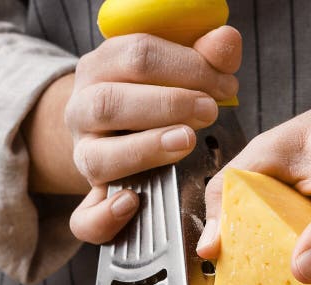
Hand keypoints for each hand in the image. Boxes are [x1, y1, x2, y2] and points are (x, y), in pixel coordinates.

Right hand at [64, 26, 240, 243]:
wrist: (113, 136)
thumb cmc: (153, 101)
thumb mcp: (175, 72)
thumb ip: (203, 57)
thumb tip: (227, 41)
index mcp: (102, 68)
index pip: (137, 55)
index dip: (187, 67)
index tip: (226, 86)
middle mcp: (83, 110)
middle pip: (110, 102)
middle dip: (167, 104)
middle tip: (209, 111)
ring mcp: (84, 156)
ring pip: (98, 157)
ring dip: (146, 149)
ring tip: (186, 141)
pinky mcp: (92, 198)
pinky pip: (85, 217)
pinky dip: (106, 215)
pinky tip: (134, 203)